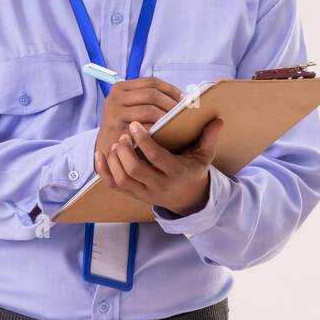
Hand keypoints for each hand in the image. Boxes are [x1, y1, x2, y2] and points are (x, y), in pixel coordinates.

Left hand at [93, 116, 224, 216]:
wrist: (188, 199)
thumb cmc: (193, 171)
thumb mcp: (204, 157)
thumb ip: (209, 138)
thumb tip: (218, 120)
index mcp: (176, 172)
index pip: (156, 158)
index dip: (143, 141)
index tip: (135, 125)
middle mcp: (158, 184)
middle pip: (134, 170)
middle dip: (125, 150)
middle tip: (124, 135)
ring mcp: (143, 192)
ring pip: (122, 179)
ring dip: (115, 159)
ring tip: (117, 142)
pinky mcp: (133, 194)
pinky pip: (113, 185)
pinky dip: (103, 170)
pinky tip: (100, 153)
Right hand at [94, 77, 182, 161]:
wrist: (106, 147)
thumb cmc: (125, 126)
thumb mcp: (130, 107)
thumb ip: (149, 99)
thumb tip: (183, 96)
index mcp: (120, 88)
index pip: (151, 82)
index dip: (171, 89)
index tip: (184, 100)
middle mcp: (115, 97)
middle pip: (152, 94)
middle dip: (171, 103)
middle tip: (184, 114)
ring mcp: (114, 113)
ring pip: (149, 110)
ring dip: (167, 117)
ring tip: (178, 124)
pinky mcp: (117, 129)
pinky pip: (144, 127)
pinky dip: (158, 130)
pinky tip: (166, 135)